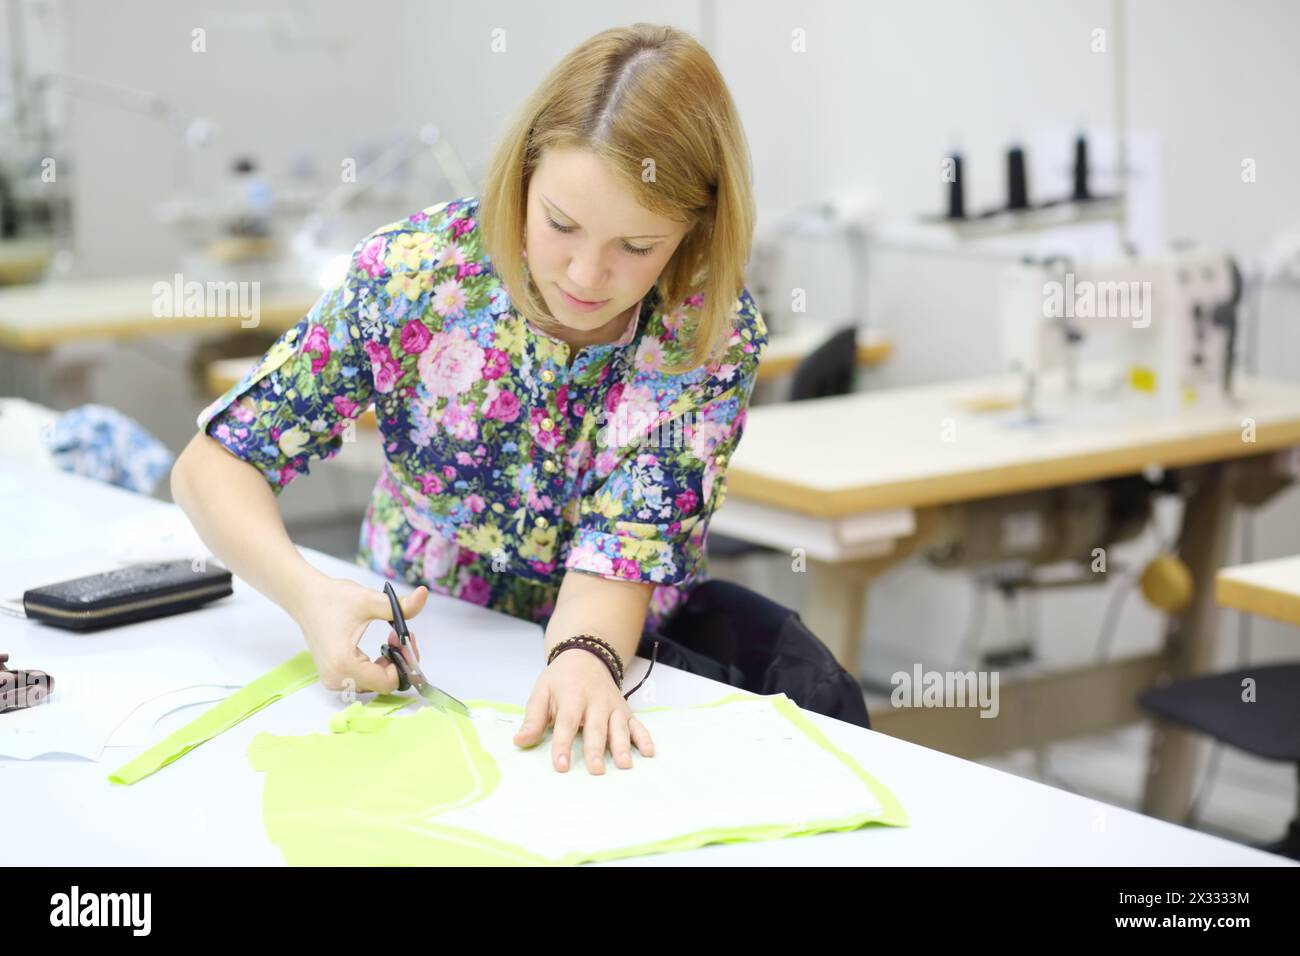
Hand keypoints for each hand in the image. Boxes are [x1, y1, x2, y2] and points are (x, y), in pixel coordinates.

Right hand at [293, 576, 426, 694]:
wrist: (305, 598)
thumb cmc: (333, 598)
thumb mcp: (370, 600)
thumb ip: (400, 605)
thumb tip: (424, 594)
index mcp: (343, 664)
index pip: (386, 682)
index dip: (404, 663)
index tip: (404, 639)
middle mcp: (336, 678)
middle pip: (382, 684)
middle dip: (398, 661)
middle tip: (399, 635)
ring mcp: (333, 680)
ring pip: (375, 683)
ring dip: (389, 663)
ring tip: (390, 637)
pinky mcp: (333, 676)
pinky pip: (365, 680)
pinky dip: (377, 666)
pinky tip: (379, 646)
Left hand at [513, 648, 654, 773]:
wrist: (586, 656)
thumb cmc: (561, 680)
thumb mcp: (542, 692)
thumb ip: (533, 718)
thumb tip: (520, 741)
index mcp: (572, 696)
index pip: (567, 722)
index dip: (563, 744)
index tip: (561, 765)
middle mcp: (595, 701)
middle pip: (596, 727)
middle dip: (596, 749)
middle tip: (595, 770)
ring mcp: (613, 706)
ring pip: (619, 727)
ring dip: (622, 746)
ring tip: (624, 765)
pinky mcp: (626, 711)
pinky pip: (637, 724)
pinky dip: (644, 738)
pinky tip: (648, 753)